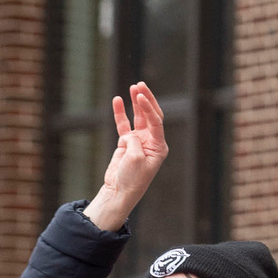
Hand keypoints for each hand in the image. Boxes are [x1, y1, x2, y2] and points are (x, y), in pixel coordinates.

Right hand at [84, 83, 168, 230]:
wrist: (119, 192)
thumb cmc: (131, 179)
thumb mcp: (134, 158)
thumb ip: (134, 141)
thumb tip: (130, 134)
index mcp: (159, 146)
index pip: (156, 121)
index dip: (148, 107)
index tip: (140, 96)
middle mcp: (151, 142)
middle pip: (151, 115)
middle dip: (146, 99)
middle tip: (140, 85)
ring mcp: (139, 141)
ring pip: (138, 117)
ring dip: (135, 102)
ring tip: (132, 87)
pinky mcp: (126, 143)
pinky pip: (124, 124)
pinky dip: (120, 113)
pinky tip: (117, 100)